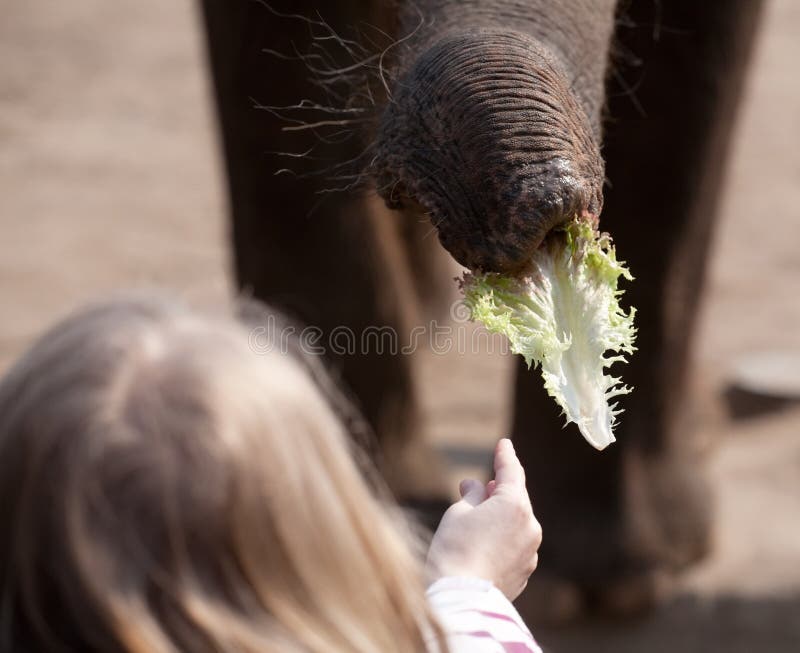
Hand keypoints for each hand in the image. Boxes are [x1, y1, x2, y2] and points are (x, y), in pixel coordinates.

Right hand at [426, 438, 541, 600]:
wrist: (460, 599)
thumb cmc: (454, 549)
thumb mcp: (458, 513)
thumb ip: (471, 496)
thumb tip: (475, 487)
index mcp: (514, 505)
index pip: (511, 471)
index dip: (505, 456)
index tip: (504, 445)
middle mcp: (530, 526)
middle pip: (516, 499)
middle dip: (499, 491)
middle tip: (482, 487)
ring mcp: (531, 552)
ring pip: (517, 524)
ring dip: (501, 517)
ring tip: (478, 518)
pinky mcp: (525, 573)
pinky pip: (516, 546)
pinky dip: (503, 539)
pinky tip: (484, 545)